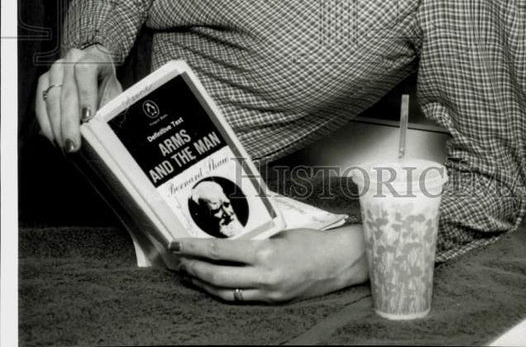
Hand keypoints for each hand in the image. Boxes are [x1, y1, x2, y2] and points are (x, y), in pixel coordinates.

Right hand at [35, 45, 120, 152]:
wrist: (95, 69)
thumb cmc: (105, 83)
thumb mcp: (114, 92)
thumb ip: (109, 108)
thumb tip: (102, 131)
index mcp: (94, 57)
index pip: (86, 71)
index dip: (86, 94)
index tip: (88, 117)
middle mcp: (72, 59)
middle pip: (67, 91)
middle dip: (69, 122)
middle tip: (73, 144)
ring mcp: (55, 69)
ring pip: (52, 99)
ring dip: (57, 126)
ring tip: (63, 144)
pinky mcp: (44, 80)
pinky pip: (41, 104)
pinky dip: (47, 122)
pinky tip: (54, 136)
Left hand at [174, 225, 368, 302]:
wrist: (338, 262)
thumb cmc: (312, 241)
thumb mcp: (280, 233)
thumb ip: (255, 242)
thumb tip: (229, 244)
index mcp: (265, 252)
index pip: (220, 251)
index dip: (194, 248)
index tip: (177, 243)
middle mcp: (264, 275)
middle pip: (217, 276)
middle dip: (193, 268)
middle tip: (179, 260)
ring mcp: (268, 292)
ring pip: (225, 292)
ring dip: (204, 283)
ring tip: (190, 274)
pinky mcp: (273, 301)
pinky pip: (241, 298)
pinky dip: (223, 292)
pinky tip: (214, 285)